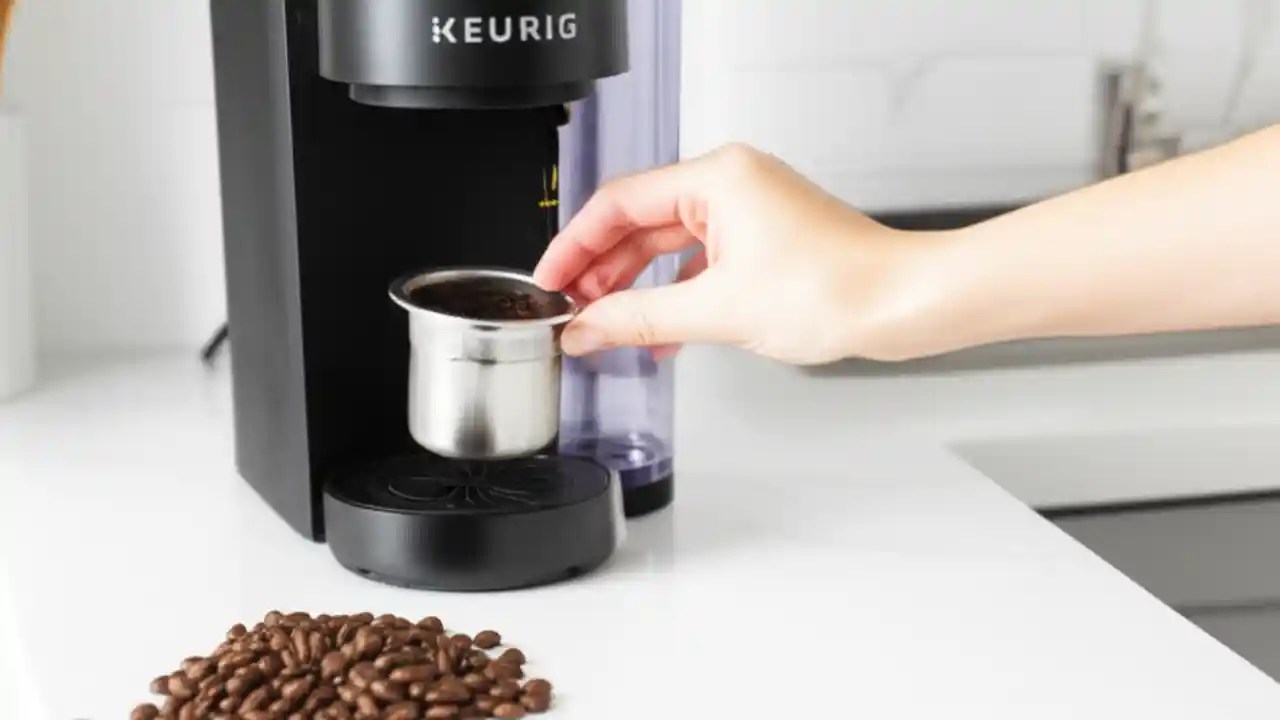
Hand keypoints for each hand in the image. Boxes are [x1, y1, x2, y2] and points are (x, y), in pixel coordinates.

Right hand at [534, 144, 947, 363]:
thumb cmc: (838, 288)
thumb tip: (588, 328)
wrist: (903, 303)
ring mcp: (749, 210)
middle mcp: (731, 183)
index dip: (574, 246)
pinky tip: (659, 333)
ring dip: (635, 287)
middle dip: (601, 271)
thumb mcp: (718, 310)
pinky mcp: (763, 238)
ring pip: (668, 245)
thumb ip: (639, 319)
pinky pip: (699, 261)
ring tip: (604, 325)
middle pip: (639, 223)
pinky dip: (673, 294)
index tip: (549, 283)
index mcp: (717, 178)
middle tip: (569, 310)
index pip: (618, 204)